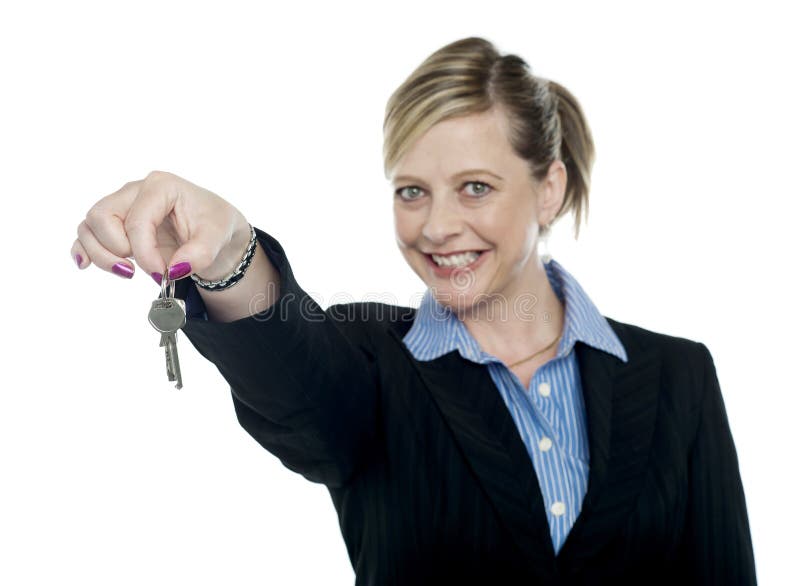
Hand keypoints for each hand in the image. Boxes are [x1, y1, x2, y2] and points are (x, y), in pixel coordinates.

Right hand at [71, 170, 250, 282]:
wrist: (212, 232)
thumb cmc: (214, 225)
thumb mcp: (218, 237)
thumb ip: (200, 253)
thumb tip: (173, 270)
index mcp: (161, 186)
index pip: (137, 220)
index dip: (145, 252)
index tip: (163, 273)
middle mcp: (134, 191)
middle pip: (101, 216)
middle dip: (116, 249)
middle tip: (139, 269)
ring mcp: (122, 207)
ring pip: (89, 226)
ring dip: (100, 254)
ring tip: (126, 271)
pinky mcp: (115, 226)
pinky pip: (87, 235)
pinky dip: (84, 250)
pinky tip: (86, 264)